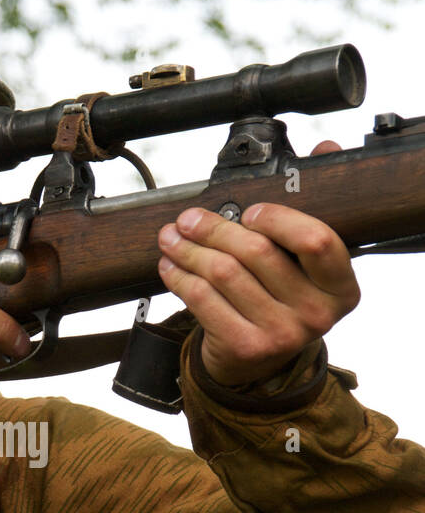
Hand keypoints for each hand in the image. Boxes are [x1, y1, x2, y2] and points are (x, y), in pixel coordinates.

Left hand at [156, 141, 359, 386]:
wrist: (260, 365)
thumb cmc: (280, 298)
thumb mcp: (304, 261)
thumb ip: (313, 203)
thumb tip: (325, 148)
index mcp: (341, 286)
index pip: (316, 241)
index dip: (278, 219)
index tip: (250, 210)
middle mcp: (318, 313)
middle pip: (257, 252)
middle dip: (214, 228)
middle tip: (188, 218)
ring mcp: (282, 334)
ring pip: (224, 273)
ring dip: (189, 250)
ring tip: (171, 238)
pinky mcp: (246, 346)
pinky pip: (203, 299)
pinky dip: (180, 277)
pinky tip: (170, 266)